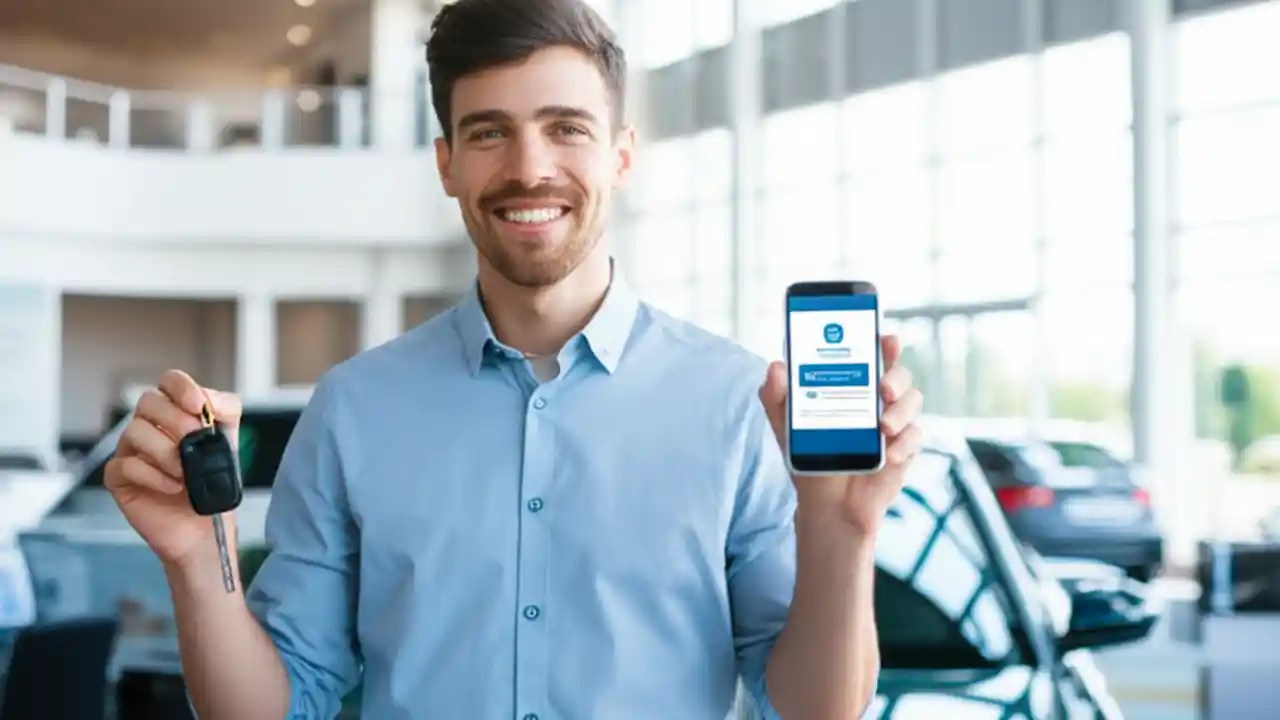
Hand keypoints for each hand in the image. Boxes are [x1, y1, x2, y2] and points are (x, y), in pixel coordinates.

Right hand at [104, 369, 242, 568]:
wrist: (205, 525)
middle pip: (148, 401)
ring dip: (165, 452)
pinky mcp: (119, 477)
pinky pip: (125, 465)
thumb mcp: (228, 441)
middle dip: (176, 422)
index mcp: (175, 412)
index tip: (198, 406)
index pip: (169, 381)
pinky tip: (173, 487)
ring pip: (134, 431)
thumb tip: (208, 399)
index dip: (181, 387)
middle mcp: (149, 426)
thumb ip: (225, 411)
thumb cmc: (212, 481)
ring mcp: (130, 450)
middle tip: (194, 443)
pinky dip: (153, 476)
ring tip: (185, 472)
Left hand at [759, 335, 923, 535]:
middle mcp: (878, 398)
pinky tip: (889, 455)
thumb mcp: (787, 424)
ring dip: (902, 412)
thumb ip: (776, 395)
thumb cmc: (810, 454)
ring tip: (884, 427)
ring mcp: (895, 422)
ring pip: (913, 402)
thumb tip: (777, 366)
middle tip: (883, 389)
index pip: (873, 354)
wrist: (827, 503)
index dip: (883, 342)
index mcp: (854, 384)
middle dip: (896, 377)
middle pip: (899, 375)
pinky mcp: (904, 448)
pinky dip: (905, 444)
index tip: (886, 338)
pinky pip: (915, 438)